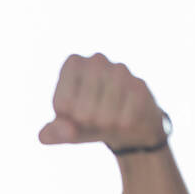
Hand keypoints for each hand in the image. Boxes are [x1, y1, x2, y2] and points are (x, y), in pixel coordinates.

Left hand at [38, 52, 166, 150]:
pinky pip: (125, 120)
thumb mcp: (67, 130)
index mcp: (72, 64)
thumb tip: (54, 133)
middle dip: (88, 123)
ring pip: (105, 117)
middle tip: (95, 116)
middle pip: (83, 112)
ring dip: (106, 126)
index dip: (68, 118)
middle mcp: (96, 60)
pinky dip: (122, 126)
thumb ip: (54, 133)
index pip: (62, 104)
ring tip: (110, 116)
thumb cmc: (89, 122)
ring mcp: (120, 70)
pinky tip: (125, 117)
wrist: (126, 123)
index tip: (75, 113)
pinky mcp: (139, 86)